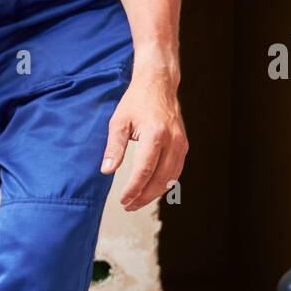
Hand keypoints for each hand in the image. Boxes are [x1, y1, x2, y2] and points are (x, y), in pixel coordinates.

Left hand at [100, 72, 187, 210]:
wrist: (158, 84)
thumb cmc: (136, 101)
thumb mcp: (119, 121)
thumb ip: (114, 147)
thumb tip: (106, 171)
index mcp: (155, 134)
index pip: (144, 171)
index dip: (134, 189)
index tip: (123, 200)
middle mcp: (172, 140)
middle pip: (159, 179)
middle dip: (143, 197)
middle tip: (128, 206)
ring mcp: (181, 143)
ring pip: (170, 178)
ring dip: (154, 194)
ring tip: (138, 202)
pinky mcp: (183, 145)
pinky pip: (176, 171)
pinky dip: (164, 184)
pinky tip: (151, 190)